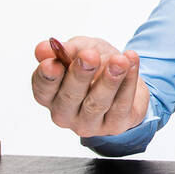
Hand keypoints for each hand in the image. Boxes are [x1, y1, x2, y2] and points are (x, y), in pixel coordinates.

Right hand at [32, 36, 149, 138]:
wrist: (125, 77)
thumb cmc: (97, 64)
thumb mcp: (81, 48)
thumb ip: (66, 49)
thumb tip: (43, 49)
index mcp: (50, 95)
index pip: (43, 89)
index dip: (47, 77)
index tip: (52, 63)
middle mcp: (65, 114)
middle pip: (70, 97)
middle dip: (80, 74)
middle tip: (90, 56)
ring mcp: (90, 123)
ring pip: (97, 103)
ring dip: (109, 80)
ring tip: (119, 60)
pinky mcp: (115, 125)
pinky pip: (121, 104)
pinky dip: (128, 82)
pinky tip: (131, 64)